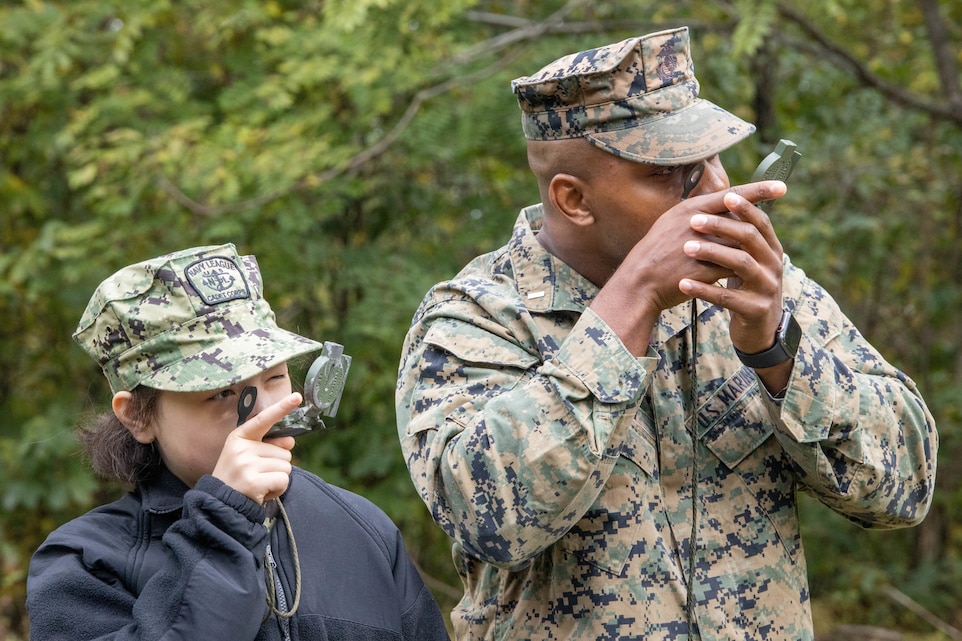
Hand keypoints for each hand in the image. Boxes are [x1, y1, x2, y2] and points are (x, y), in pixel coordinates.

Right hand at [212, 393, 301, 503]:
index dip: (281, 407)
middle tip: (258, 476)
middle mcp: (241, 448)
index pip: (263, 419)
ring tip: (259, 485)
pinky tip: (262, 493)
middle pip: (284, 452)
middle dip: (277, 466)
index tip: (297, 396)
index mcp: (239, 437)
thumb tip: (290, 442)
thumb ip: (269, 447)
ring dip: (278, 479)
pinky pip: (283, 480)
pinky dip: (278, 490)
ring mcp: (246, 464)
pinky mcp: (253, 481)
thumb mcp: (247, 457)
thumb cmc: (237, 479)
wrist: (219, 506)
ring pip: (286, 467)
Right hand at [592, 180, 785, 355]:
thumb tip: (722, 208)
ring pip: (737, 244)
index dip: (757, 191)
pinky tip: (746, 273)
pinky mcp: (700, 270)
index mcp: (689, 211)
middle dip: (759, 220)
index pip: (729, 196)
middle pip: (738, 219)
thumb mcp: (672, 225)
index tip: (781, 186)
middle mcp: (694, 224)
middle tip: (782, 208)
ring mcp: (698, 247)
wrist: (638, 283)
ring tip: (759, 252)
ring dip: (748, 248)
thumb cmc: (656, 254)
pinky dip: (738, 269)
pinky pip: (730, 268)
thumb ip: (697, 216)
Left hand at [679, 183, 786, 352]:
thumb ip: (740, 238)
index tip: (724, 196)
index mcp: (772, 249)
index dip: (745, 208)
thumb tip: (724, 201)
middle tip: (694, 220)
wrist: (759, 330)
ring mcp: (766, 288)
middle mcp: (774, 265)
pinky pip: (726, 297)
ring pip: (740, 264)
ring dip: (712, 252)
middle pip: (750, 238)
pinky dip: (704, 289)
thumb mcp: (749, 261)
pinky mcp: (755, 309)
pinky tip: (683, 284)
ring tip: (686, 248)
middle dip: (721, 226)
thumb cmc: (747, 288)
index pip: (761, 222)